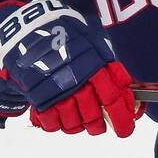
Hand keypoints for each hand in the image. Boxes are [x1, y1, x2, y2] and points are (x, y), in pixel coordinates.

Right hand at [0, 0, 142, 136]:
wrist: (30, 28)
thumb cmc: (67, 36)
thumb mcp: (94, 44)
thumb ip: (110, 68)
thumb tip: (127, 90)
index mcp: (95, 66)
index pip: (114, 99)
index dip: (122, 118)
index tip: (126, 129)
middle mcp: (77, 81)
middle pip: (94, 117)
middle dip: (98, 126)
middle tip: (98, 125)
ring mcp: (57, 92)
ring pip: (73, 124)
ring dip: (77, 126)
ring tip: (77, 118)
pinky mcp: (38, 98)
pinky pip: (51, 124)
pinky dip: (55, 124)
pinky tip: (58, 115)